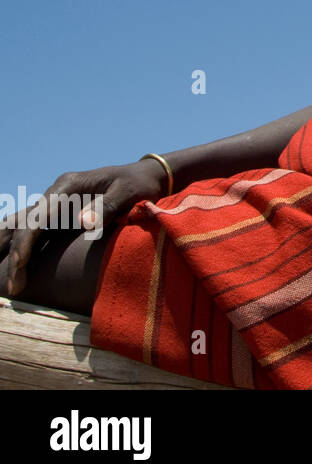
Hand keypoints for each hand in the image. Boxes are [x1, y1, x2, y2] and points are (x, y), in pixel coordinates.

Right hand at [0, 160, 167, 297]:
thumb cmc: (139, 184)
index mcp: (68, 185)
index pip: (37, 217)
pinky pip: (34, 228)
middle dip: (16, 255)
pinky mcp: (61, 213)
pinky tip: (16, 263)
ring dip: (12, 251)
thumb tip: (82, 223)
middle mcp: (56, 192)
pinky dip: (22, 244)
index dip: (25, 242)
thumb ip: (106, 206)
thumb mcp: (129, 192)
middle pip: (24, 224)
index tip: (20, 265)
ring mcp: (57, 202)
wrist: (146, 176)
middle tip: (15, 287)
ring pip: (22, 225)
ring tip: (11, 282)